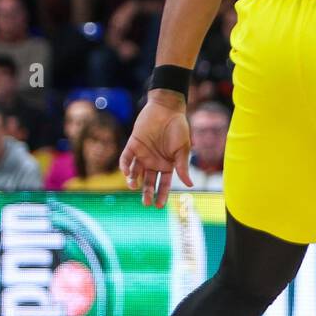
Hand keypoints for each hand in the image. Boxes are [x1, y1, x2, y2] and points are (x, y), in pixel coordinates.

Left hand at [119, 91, 192, 206]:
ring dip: (134, 180)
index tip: (160, 206)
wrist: (166, 109)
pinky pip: (126, 158)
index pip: (164, 183)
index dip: (162, 194)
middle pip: (149, 181)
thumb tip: (190, 185)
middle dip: (147, 193)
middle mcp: (154, 161)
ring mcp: (142, 154)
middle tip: (146, 203)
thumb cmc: (178, 128)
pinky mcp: (132, 145)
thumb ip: (182, 167)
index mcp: (167, 164)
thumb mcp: (182, 149)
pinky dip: (125, 166)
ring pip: (135, 172)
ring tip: (134, 186)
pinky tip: (127, 173)